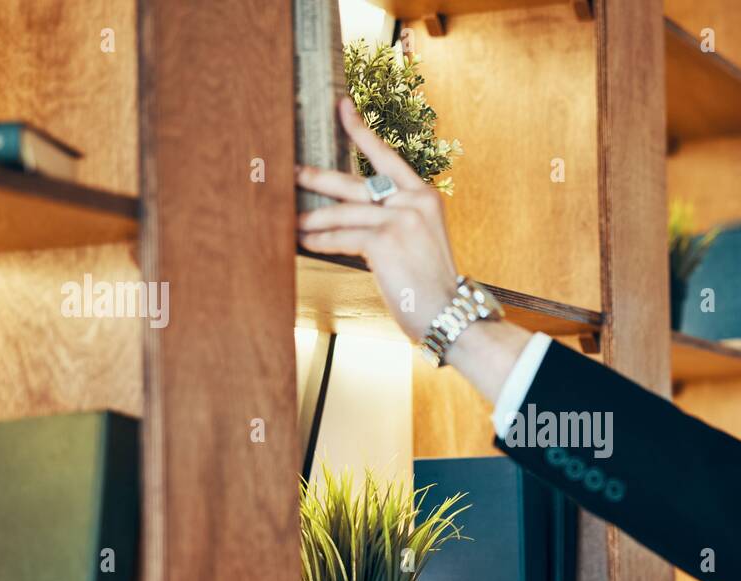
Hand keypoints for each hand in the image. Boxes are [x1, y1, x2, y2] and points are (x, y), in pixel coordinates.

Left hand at [296, 97, 459, 341]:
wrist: (449, 313)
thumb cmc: (429, 284)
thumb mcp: (421, 240)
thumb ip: (395, 219)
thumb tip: (350, 212)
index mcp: (424, 196)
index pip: (387, 157)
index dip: (361, 131)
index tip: (342, 106)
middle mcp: (413, 201)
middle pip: (354, 183)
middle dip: (317, 178)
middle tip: (291, 172)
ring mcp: (400, 219)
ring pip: (343, 213)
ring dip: (313, 220)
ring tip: (292, 222)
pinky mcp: (384, 240)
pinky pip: (341, 237)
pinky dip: (320, 241)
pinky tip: (305, 242)